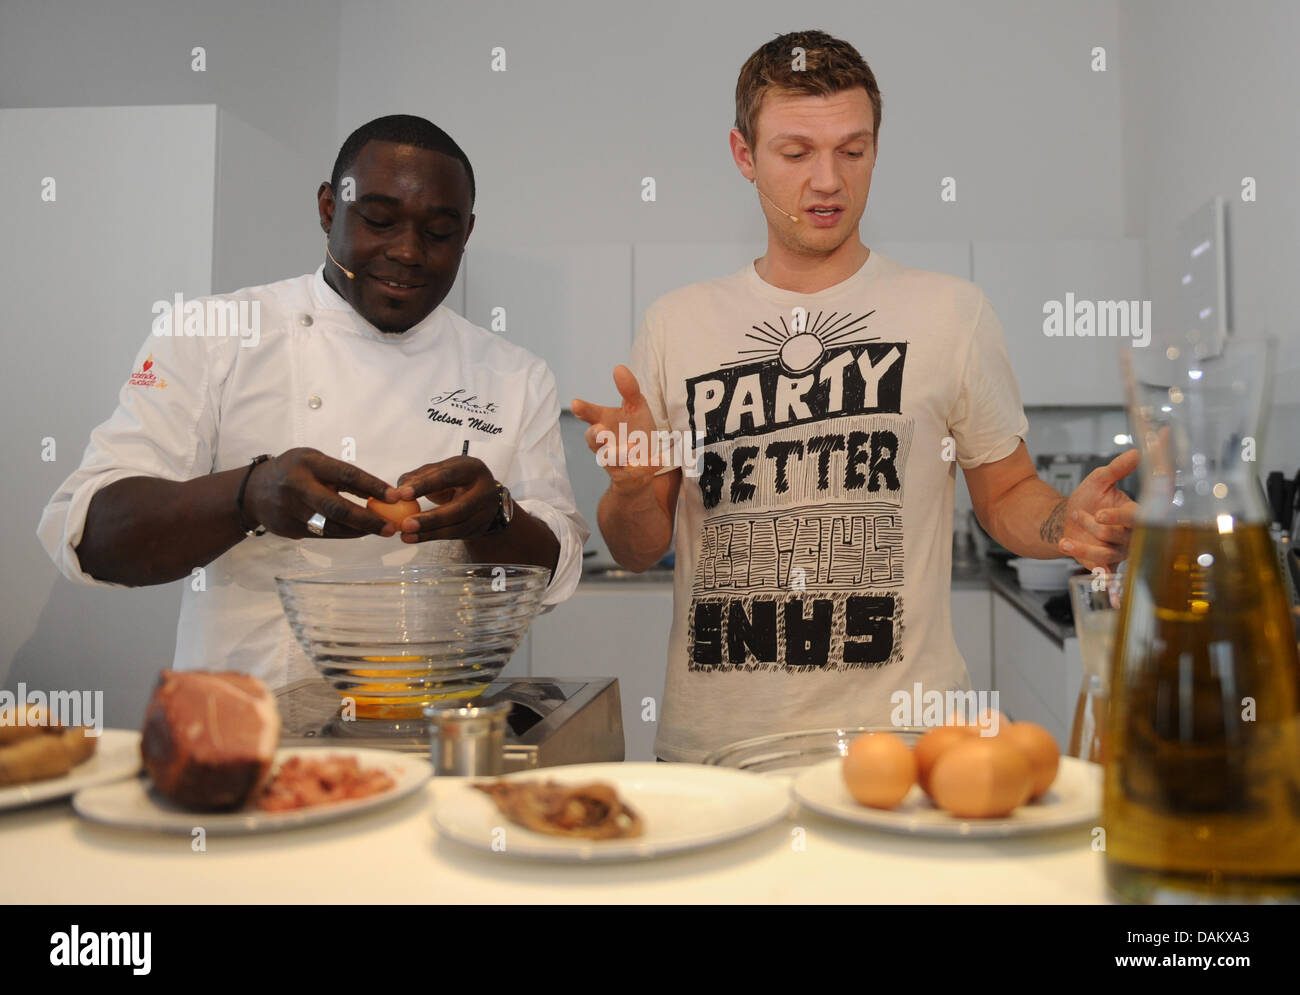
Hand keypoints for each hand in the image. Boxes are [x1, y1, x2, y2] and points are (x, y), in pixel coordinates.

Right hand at [243, 448, 398, 538]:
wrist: (253, 491)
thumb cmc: (295, 471)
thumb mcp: (316, 462)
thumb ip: (343, 476)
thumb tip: (380, 494)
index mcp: (308, 463)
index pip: (346, 475)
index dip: (373, 486)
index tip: (395, 496)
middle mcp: (297, 486)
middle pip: (336, 507)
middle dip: (367, 519)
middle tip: (390, 527)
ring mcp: (291, 510)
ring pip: (331, 526)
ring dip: (358, 530)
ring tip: (379, 530)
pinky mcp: (289, 529)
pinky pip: (322, 535)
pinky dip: (343, 534)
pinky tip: (358, 532)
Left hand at [394, 456, 499, 541]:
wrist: (480, 495)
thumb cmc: (454, 479)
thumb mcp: (439, 471)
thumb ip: (418, 477)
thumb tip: (397, 491)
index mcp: (472, 469)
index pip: (447, 476)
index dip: (424, 485)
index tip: (402, 494)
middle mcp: (484, 490)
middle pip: (458, 508)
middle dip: (430, 518)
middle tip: (405, 524)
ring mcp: (485, 512)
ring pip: (457, 526)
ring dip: (430, 532)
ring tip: (406, 534)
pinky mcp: (480, 527)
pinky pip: (455, 535)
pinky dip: (433, 537)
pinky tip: (415, 537)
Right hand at [571, 365, 661, 494]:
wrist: (642, 465)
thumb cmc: (635, 431)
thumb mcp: (636, 407)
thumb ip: (629, 389)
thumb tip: (619, 367)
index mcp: (605, 423)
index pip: (591, 416)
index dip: (583, 410)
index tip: (575, 404)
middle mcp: (605, 444)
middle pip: (594, 442)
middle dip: (595, 437)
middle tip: (599, 430)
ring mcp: (616, 462)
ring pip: (612, 460)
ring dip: (620, 453)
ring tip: (632, 447)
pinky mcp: (630, 475)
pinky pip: (638, 471)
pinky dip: (649, 464)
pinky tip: (660, 459)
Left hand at [1059, 449, 1139, 569]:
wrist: (1067, 520)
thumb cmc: (1089, 499)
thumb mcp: (1099, 480)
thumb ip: (1117, 469)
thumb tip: (1136, 452)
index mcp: (1134, 514)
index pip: (1137, 517)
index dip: (1121, 517)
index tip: (1100, 514)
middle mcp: (1131, 535)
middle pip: (1120, 536)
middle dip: (1097, 528)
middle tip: (1078, 515)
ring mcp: (1119, 552)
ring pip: (1106, 553)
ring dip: (1083, 546)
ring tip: (1064, 539)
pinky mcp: (1106, 564)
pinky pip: (1104, 571)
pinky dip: (1100, 575)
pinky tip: (1093, 576)